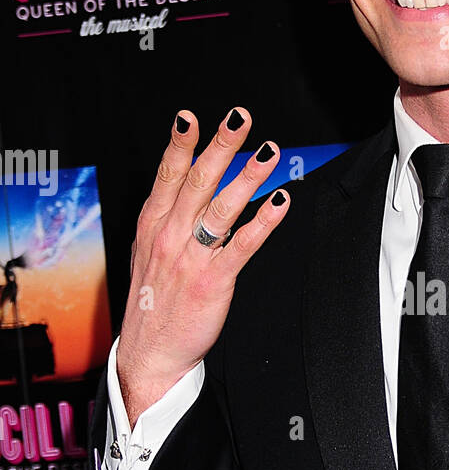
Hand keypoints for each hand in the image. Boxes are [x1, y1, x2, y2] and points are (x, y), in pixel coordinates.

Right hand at [116, 107, 288, 425]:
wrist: (150, 353)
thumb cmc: (155, 300)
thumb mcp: (148, 251)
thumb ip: (167, 217)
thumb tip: (189, 184)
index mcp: (152, 225)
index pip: (167, 176)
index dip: (179, 145)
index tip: (190, 117)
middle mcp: (169, 236)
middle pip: (198, 182)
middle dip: (220, 146)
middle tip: (239, 117)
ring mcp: (190, 258)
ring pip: (222, 208)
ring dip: (247, 176)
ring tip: (268, 151)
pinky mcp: (213, 281)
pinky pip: (242, 246)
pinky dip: (263, 223)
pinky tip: (279, 203)